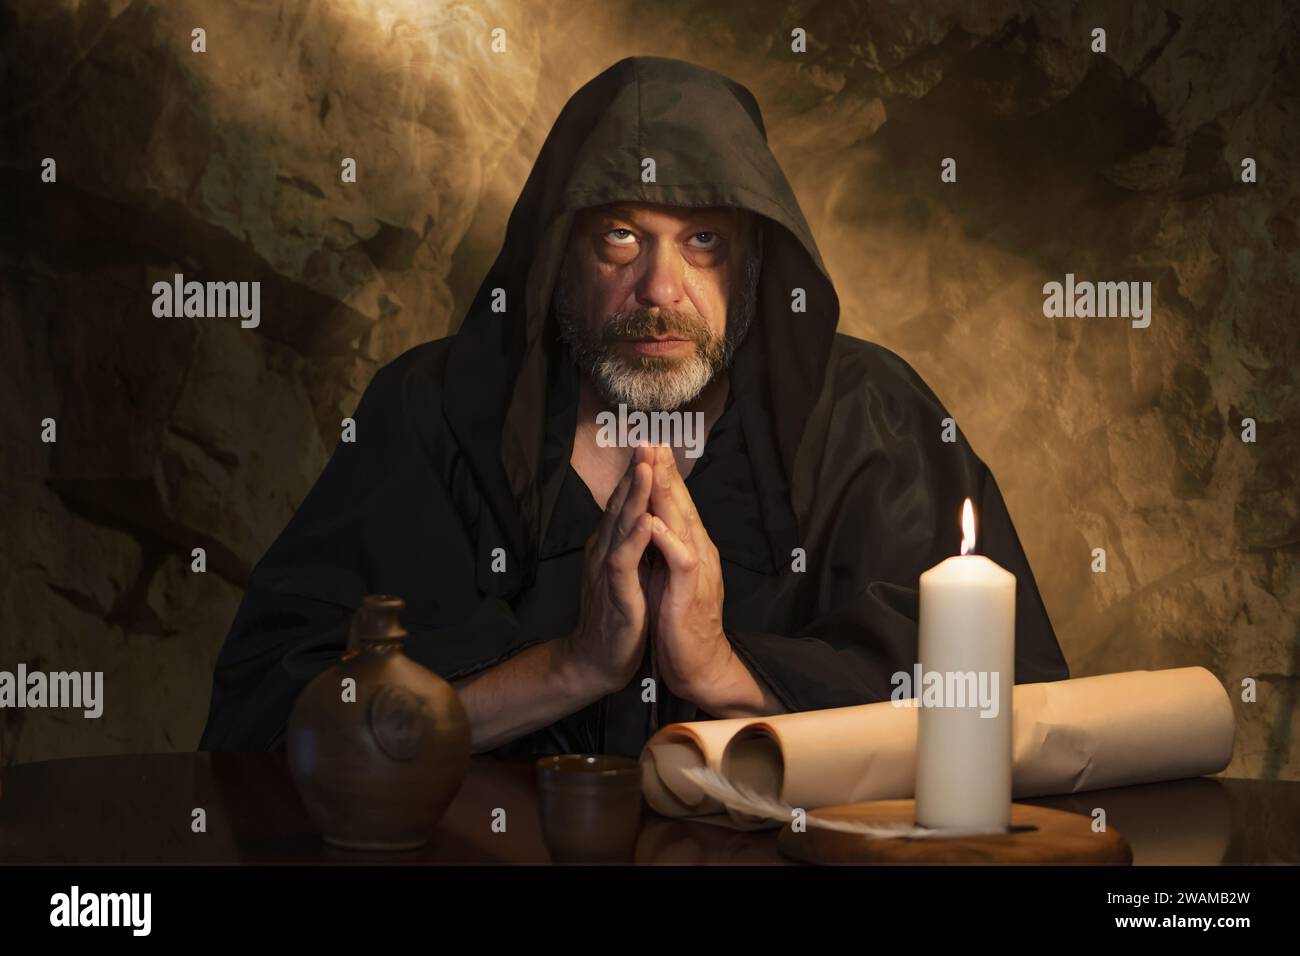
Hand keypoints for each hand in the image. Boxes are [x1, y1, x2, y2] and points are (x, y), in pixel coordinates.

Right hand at [563, 445, 655, 695]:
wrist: (597, 659)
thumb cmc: (616, 615)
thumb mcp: (625, 571)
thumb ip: (629, 541)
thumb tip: (640, 511)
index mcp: (610, 544)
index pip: (625, 501)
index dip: (638, 472)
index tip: (653, 442)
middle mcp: (605, 550)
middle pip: (620, 503)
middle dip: (636, 471)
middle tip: (648, 438)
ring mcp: (608, 570)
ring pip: (620, 525)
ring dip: (634, 496)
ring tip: (646, 467)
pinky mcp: (615, 594)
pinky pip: (623, 562)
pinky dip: (633, 539)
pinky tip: (644, 521)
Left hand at [644, 445, 731, 702]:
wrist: (698, 664)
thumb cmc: (679, 620)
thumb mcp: (666, 575)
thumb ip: (662, 547)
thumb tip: (649, 519)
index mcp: (690, 545)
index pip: (675, 502)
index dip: (662, 473)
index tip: (648, 444)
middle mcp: (697, 550)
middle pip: (680, 503)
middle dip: (664, 471)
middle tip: (650, 440)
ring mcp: (697, 570)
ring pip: (682, 523)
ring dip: (666, 493)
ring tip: (651, 465)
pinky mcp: (690, 592)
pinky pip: (680, 560)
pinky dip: (666, 540)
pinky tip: (652, 522)